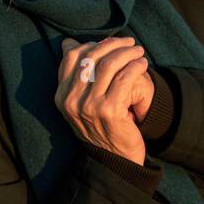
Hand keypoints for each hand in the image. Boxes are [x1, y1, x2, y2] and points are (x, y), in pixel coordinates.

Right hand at [55, 37, 152, 164]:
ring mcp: (89, 107)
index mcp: (61, 96)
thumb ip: (77, 76)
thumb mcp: (80, 103)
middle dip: (113, 44)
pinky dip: (135, 66)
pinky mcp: (109, 112)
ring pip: (108, 65)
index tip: (110, 42)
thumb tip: (69, 43)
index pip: (72, 56)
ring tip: (138, 52)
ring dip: (127, 53)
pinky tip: (142, 64)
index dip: (92, 43)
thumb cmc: (101, 127)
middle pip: (91, 57)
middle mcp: (71, 101)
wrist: (115, 161)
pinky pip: (124, 78)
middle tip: (130, 43)